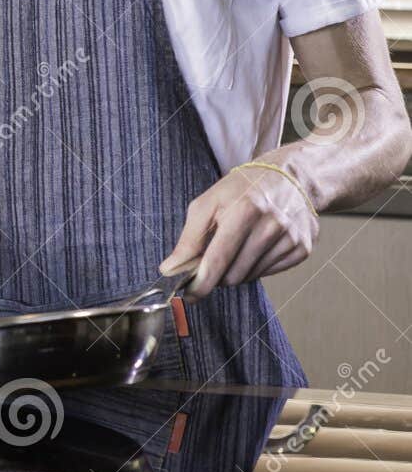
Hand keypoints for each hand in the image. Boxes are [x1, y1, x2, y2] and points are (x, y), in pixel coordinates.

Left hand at [157, 163, 318, 298]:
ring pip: (249, 277)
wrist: (291, 176)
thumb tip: (170, 269)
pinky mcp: (302, 249)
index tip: (190, 295)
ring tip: (238, 244)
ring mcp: (290, 238)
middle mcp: (271, 225)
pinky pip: (269, 273)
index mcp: (244, 210)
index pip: (218, 260)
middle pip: (233, 274)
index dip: (201, 283)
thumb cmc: (243, 189)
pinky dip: (257, 265)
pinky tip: (258, 244)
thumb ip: (188, 238)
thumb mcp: (209, 202)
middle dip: (218, 272)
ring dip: (236, 269)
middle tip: (215, 255)